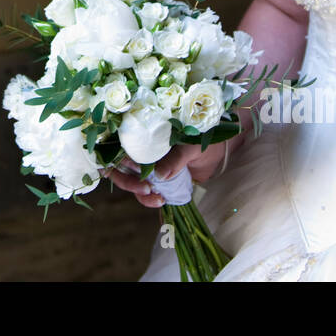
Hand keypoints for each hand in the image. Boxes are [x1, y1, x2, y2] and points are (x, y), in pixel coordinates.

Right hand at [107, 130, 246, 208]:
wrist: (219, 147)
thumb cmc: (203, 135)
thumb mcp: (189, 144)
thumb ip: (174, 158)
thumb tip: (160, 176)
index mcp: (142, 133)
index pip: (116, 145)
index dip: (117, 158)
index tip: (133, 168)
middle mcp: (140, 149)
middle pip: (118, 167)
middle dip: (127, 181)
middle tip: (145, 189)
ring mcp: (147, 166)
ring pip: (131, 182)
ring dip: (138, 193)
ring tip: (157, 198)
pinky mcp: (158, 180)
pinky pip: (145, 192)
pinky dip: (149, 199)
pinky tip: (160, 201)